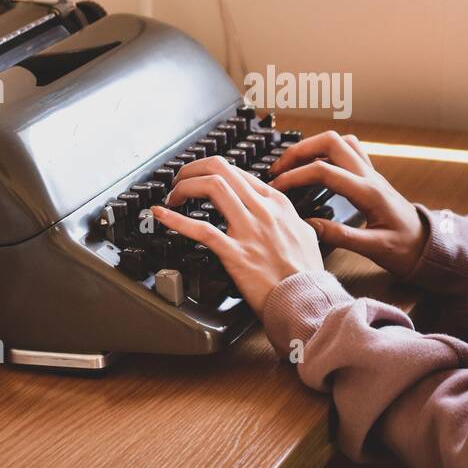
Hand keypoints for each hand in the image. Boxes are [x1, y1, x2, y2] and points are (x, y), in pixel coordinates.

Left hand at [151, 156, 325, 313]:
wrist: (305, 299)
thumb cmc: (306, 273)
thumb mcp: (306, 234)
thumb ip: (293, 219)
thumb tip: (287, 216)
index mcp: (278, 204)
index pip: (238, 172)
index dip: (212, 171)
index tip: (201, 179)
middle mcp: (263, 210)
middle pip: (222, 169)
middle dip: (193, 168)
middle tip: (180, 179)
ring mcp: (249, 230)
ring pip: (213, 186)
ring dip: (185, 186)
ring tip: (173, 196)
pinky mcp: (236, 253)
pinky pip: (201, 229)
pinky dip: (176, 219)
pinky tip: (161, 215)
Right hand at [269, 131, 426, 277]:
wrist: (427, 246)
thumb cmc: (405, 248)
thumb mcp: (373, 248)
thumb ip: (340, 235)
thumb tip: (308, 224)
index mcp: (369, 192)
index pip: (324, 171)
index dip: (295, 176)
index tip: (276, 187)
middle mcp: (369, 176)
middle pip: (331, 142)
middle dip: (300, 150)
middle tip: (279, 168)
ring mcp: (371, 173)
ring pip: (339, 141)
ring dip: (313, 146)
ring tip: (293, 164)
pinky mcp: (370, 177)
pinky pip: (348, 150)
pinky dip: (326, 152)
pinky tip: (315, 166)